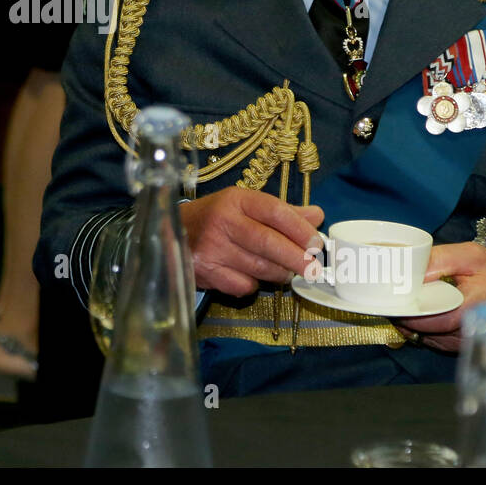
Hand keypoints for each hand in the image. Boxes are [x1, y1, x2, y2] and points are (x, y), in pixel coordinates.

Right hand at [180, 187, 323, 295]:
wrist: (169, 232)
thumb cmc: (214, 218)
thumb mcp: (244, 206)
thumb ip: (281, 212)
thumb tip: (317, 216)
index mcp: (236, 199)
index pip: (275, 212)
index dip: (300, 229)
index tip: (317, 244)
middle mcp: (223, 221)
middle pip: (269, 242)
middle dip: (296, 258)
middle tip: (314, 269)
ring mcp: (213, 248)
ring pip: (259, 267)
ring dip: (279, 273)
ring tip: (285, 271)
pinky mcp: (206, 272)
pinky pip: (243, 285)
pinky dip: (254, 285)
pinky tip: (251, 277)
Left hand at [395, 242, 485, 351]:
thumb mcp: (470, 255)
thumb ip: (441, 259)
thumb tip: (412, 271)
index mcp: (478, 303)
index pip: (441, 318)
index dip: (415, 313)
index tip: (395, 301)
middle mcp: (474, 329)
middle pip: (431, 330)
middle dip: (407, 317)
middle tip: (388, 303)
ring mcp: (466, 342)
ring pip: (428, 338)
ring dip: (410, 324)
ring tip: (398, 306)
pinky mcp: (459, 346)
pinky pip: (432, 341)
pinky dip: (419, 330)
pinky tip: (413, 315)